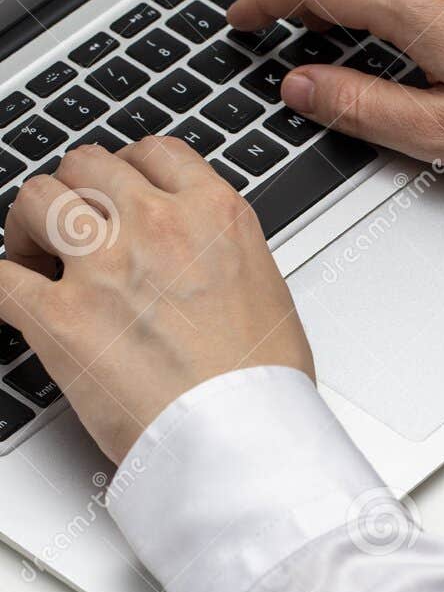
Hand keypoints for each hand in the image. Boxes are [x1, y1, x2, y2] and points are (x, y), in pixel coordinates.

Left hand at [0, 138, 312, 463]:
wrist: (243, 439)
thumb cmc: (264, 385)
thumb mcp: (269, 289)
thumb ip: (225, 253)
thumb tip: (203, 259)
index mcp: (213, 215)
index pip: (155, 152)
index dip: (128, 167)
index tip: (120, 188)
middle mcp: (156, 226)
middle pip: (87, 165)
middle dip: (74, 190)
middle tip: (73, 225)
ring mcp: (103, 266)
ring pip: (36, 200)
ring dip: (29, 224)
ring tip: (33, 254)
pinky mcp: (60, 318)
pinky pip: (1, 277)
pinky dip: (1, 282)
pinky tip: (13, 294)